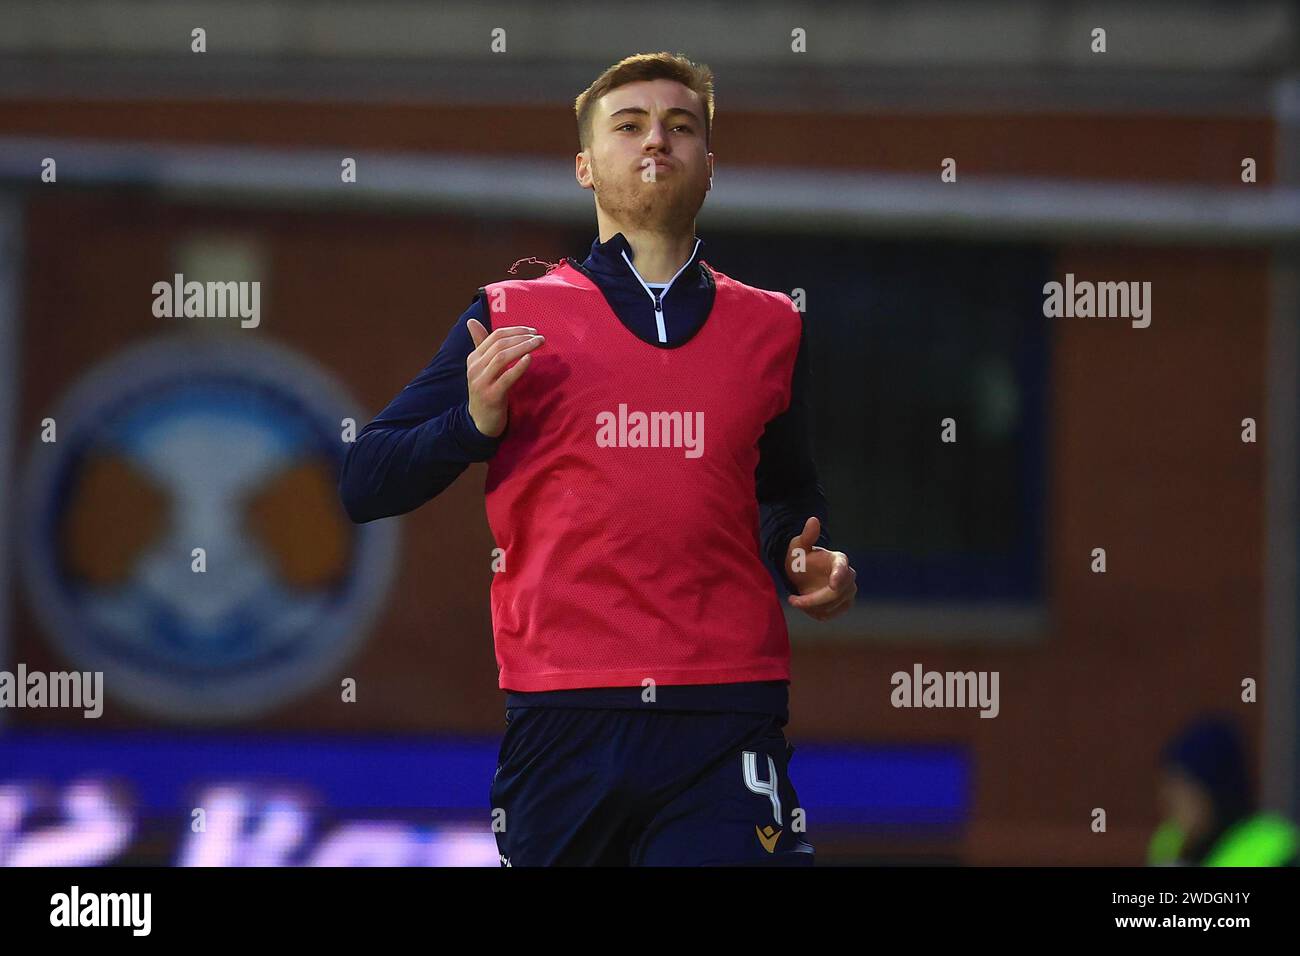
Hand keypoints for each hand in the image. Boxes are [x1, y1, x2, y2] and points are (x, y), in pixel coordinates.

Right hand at [466, 319, 544, 437]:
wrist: (480, 422)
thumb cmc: (486, 390)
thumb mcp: (482, 367)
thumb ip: (481, 344)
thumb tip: (471, 321)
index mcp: (474, 358)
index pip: (495, 336)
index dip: (515, 330)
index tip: (532, 330)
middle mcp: (475, 368)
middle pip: (499, 344)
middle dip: (522, 337)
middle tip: (540, 337)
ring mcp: (482, 382)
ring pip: (502, 357)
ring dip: (523, 347)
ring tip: (538, 344)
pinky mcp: (492, 396)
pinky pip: (506, 378)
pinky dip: (518, 366)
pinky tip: (529, 359)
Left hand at [784, 516, 856, 620]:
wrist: (801, 573)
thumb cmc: (800, 557)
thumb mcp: (799, 546)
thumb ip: (807, 535)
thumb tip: (813, 520)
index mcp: (839, 559)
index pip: (843, 568)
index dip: (839, 576)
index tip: (833, 585)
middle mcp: (848, 576)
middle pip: (836, 593)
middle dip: (814, 599)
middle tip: (793, 600)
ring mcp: (848, 592)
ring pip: (831, 607)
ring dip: (811, 607)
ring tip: (796, 600)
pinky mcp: (843, 605)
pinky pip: (829, 615)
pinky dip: (814, 613)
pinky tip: (805, 606)